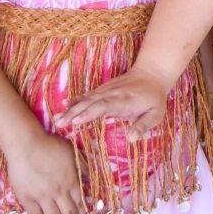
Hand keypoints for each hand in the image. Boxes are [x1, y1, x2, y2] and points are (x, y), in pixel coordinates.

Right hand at [4, 133, 82, 213]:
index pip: (80, 202)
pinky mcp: (26, 198)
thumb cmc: (50, 145)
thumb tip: (90, 178)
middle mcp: (58, 191)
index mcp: (71, 181)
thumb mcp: (72, 153)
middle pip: (69, 213)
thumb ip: (82, 167)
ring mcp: (41, 196)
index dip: (83, 210)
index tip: (84, 213)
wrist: (26, 144)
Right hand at [54, 66, 168, 139]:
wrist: (152, 73)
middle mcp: (112, 94)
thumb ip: (143, 126)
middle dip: (74, 113)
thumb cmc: (154, 98)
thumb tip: (132, 139)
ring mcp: (106, 90)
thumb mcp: (156, 113)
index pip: (105, 106)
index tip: (76, 121)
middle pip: (91, 103)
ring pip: (86, 99)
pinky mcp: (103, 90)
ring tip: (57, 119)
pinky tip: (63, 104)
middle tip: (59, 124)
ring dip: (71, 109)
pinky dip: (75, 100)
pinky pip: (88, 95)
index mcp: (125, 100)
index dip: (90, 113)